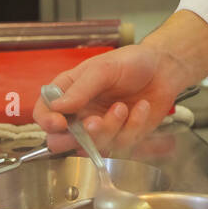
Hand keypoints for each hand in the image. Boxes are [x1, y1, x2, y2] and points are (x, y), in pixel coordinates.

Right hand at [32, 43, 194, 154]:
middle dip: (78, 136)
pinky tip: (141, 108)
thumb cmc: (131, 62)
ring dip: (110, 127)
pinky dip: (133, 125)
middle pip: (61, 141)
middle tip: (95, 122)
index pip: (44, 112)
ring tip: (123, 106)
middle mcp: (79, 113)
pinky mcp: (120, 136)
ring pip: (92, 146)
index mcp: (68, 91)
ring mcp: (99, 127)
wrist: (163, 69)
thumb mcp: (104, 68)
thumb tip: (58, 107)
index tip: (60, 123)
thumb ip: (81, 89)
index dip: (47, 121)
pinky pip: (120, 144)